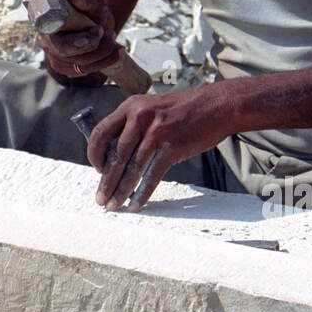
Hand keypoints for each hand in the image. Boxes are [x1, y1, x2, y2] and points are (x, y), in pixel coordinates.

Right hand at [40, 0, 123, 85]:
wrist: (96, 22)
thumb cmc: (92, 11)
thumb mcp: (93, 3)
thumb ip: (86, 0)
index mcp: (49, 26)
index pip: (60, 43)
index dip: (80, 42)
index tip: (98, 29)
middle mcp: (48, 45)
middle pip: (72, 57)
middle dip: (97, 47)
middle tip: (110, 32)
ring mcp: (57, 60)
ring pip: (82, 66)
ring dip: (104, 54)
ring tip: (113, 37)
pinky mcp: (68, 69)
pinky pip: (87, 71)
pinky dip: (106, 62)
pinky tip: (117, 50)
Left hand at [86, 84, 235, 212]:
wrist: (216, 106)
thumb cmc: (183, 110)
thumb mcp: (151, 107)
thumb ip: (133, 125)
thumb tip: (114, 154)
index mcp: (130, 106)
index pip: (100, 132)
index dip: (95, 155)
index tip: (97, 170)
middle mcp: (139, 117)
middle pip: (115, 155)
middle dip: (106, 181)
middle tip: (100, 199)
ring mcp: (156, 132)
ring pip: (132, 168)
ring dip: (121, 191)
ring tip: (114, 205)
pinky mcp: (172, 147)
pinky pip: (152, 175)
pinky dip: (142, 192)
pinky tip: (135, 204)